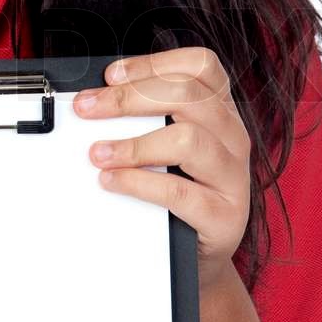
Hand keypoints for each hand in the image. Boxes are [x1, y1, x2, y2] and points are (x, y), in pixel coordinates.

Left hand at [73, 47, 250, 293]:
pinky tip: (112, 181)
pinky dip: (139, 183)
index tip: (111, 74)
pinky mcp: (225, 216)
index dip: (155, 63)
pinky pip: (180, 192)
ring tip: (98, 153)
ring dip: (134, 143)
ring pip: (189, 140)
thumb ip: (147, 120)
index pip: (201, 67)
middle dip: (129, 98)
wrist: (198, 258)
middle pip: (189, 96)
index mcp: (221, 112)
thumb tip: (95, 100)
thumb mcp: (169, 148)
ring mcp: (233, 177)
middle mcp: (233, 137)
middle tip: (88, 109)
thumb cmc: (178, 194)